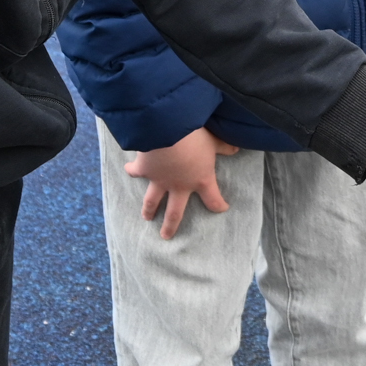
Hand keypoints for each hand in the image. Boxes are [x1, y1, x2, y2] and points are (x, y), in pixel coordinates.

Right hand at [125, 127, 240, 238]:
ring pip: (152, 201)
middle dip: (170, 226)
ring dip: (148, 210)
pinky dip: (132, 170)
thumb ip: (224, 147)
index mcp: (200, 180)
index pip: (212, 199)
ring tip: (146, 217)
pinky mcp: (144, 170)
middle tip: (166, 236)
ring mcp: (159, 180)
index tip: (222, 208)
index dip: (218, 205)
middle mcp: (179, 185)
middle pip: (175, 212)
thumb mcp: (213, 140)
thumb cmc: (194, 135)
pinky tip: (129, 170)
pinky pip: (136, 172)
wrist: (167, 129)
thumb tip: (237, 148)